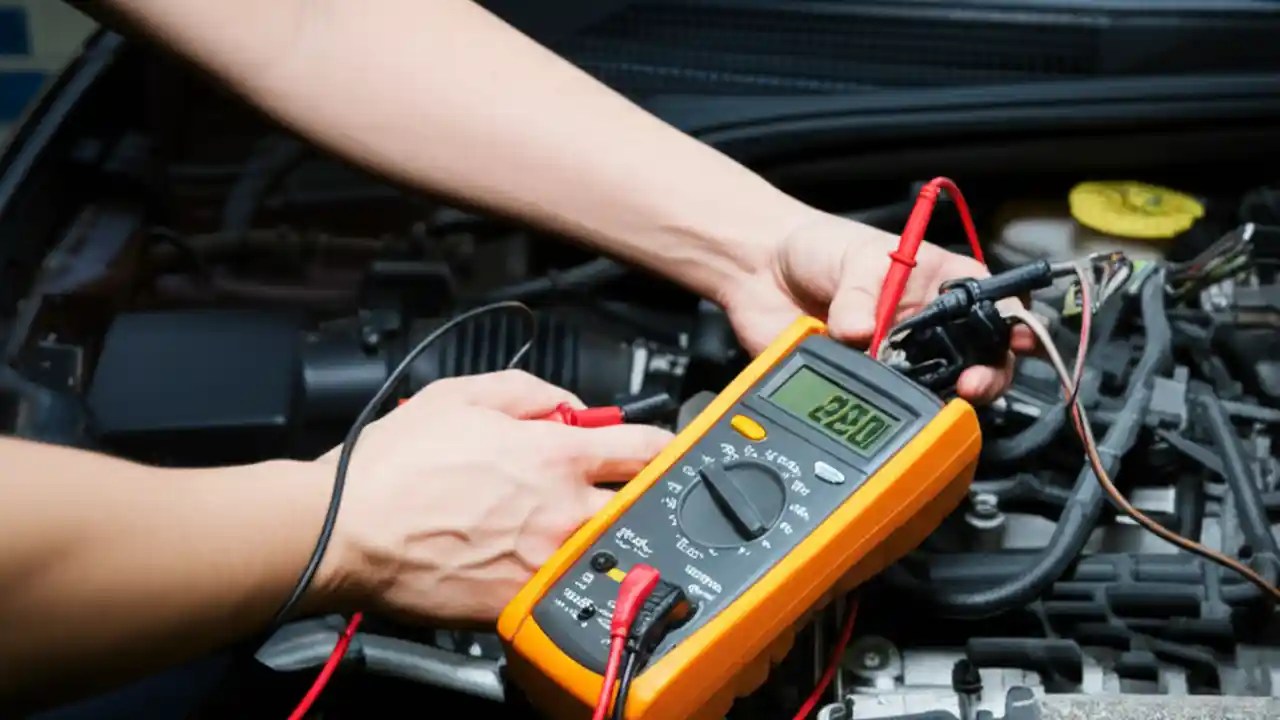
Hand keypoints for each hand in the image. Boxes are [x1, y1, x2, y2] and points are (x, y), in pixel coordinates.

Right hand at [312, 370, 672, 623]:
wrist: (345, 531)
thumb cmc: (393, 466)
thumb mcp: (462, 396)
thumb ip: (531, 392)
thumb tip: (570, 406)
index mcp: (556, 455)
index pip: (646, 448)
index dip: (665, 445)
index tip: (666, 449)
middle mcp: (563, 511)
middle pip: (639, 506)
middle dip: (636, 495)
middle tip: (615, 490)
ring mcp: (546, 562)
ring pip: (606, 551)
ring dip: (599, 536)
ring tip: (562, 527)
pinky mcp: (521, 603)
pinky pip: (564, 589)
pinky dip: (561, 575)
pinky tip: (533, 562)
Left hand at [720, 210, 1033, 403]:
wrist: (760, 272)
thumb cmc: (818, 249)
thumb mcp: (853, 256)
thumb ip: (861, 293)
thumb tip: (860, 332)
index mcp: (939, 284)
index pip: (994, 304)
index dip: (1012, 324)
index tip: (1013, 339)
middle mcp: (926, 326)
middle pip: (977, 359)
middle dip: (985, 374)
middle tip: (971, 383)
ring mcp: (898, 359)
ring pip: (934, 390)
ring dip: (933, 395)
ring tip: (928, 394)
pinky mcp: (864, 385)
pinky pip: (881, 406)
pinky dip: (884, 409)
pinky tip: (880, 403)